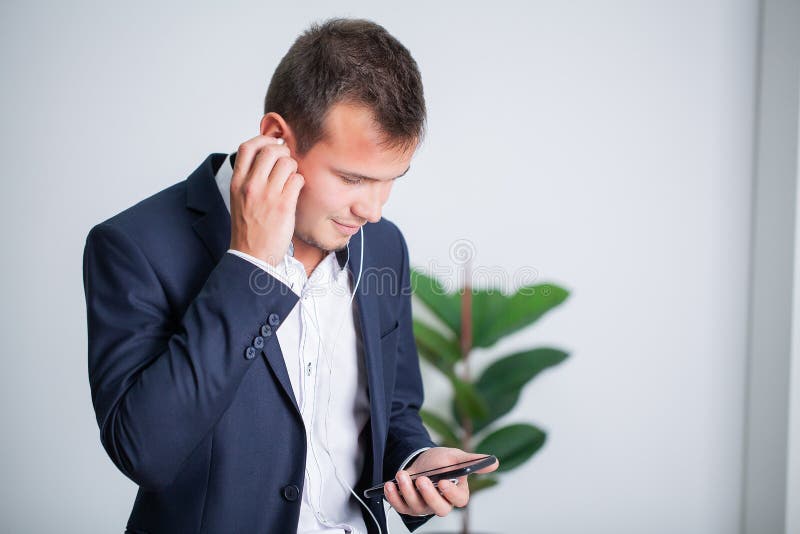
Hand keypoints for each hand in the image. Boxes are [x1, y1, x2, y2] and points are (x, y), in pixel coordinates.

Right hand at [229, 135, 304, 265]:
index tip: (272, 143)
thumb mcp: (239, 198)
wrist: (252, 256)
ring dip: (293, 167)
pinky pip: (298, 180)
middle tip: (287, 160)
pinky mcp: (284, 205)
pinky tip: (296, 190)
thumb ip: (249, 177)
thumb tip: (267, 156)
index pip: (247, 147)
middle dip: (283, 151)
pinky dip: (299, 181)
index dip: (263, 139)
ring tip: (291, 178)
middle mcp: (251, 185)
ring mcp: (268, 195)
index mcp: (237, 182)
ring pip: (287, 163)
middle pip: (271, 150)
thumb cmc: (248, 228)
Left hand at [383, 447, 498, 517]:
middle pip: (439, 509)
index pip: (459, 500)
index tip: (443, 481)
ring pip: (417, 507)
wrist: (421, 460)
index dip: (451, 493)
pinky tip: (390, 484)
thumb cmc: (441, 461)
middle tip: (421, 480)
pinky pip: (400, 506)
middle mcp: (441, 503)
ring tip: (401, 474)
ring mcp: (424, 506)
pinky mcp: (408, 506)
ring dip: (407, 491)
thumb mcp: (455, 456)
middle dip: (429, 495)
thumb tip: (495, 462)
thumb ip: (472, 461)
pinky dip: (393, 496)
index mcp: (457, 492)